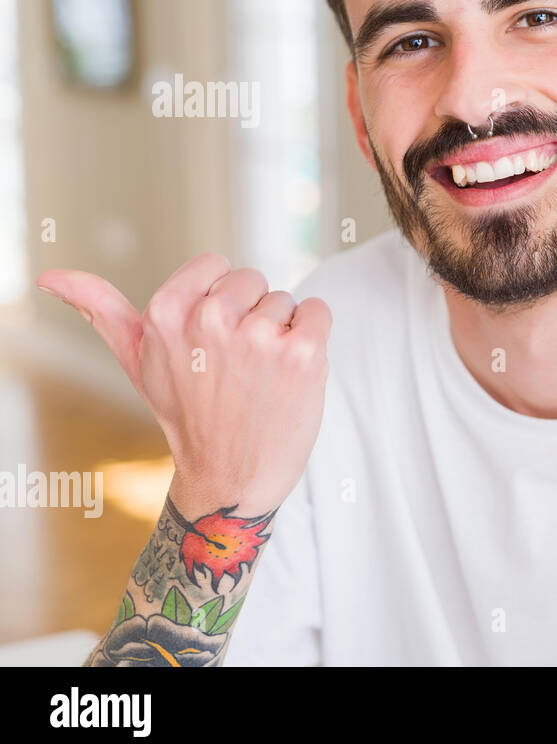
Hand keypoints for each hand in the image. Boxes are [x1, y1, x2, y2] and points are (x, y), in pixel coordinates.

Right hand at [37, 254, 330, 516]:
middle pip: (254, 281)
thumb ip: (101, 310)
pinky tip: (291, 374)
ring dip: (282, 333)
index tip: (210, 342)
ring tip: (260, 378)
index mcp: (167, 313)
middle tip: (236, 368)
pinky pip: (319, 310)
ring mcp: (259, 337)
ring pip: (286, 300)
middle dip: (251, 316)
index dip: (221, 300)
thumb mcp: (138, 362)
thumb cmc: (188, 414)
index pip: (217, 264)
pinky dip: (314, 337)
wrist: (232, 478)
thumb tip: (49, 274)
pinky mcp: (303, 353)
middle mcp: (211, 320)